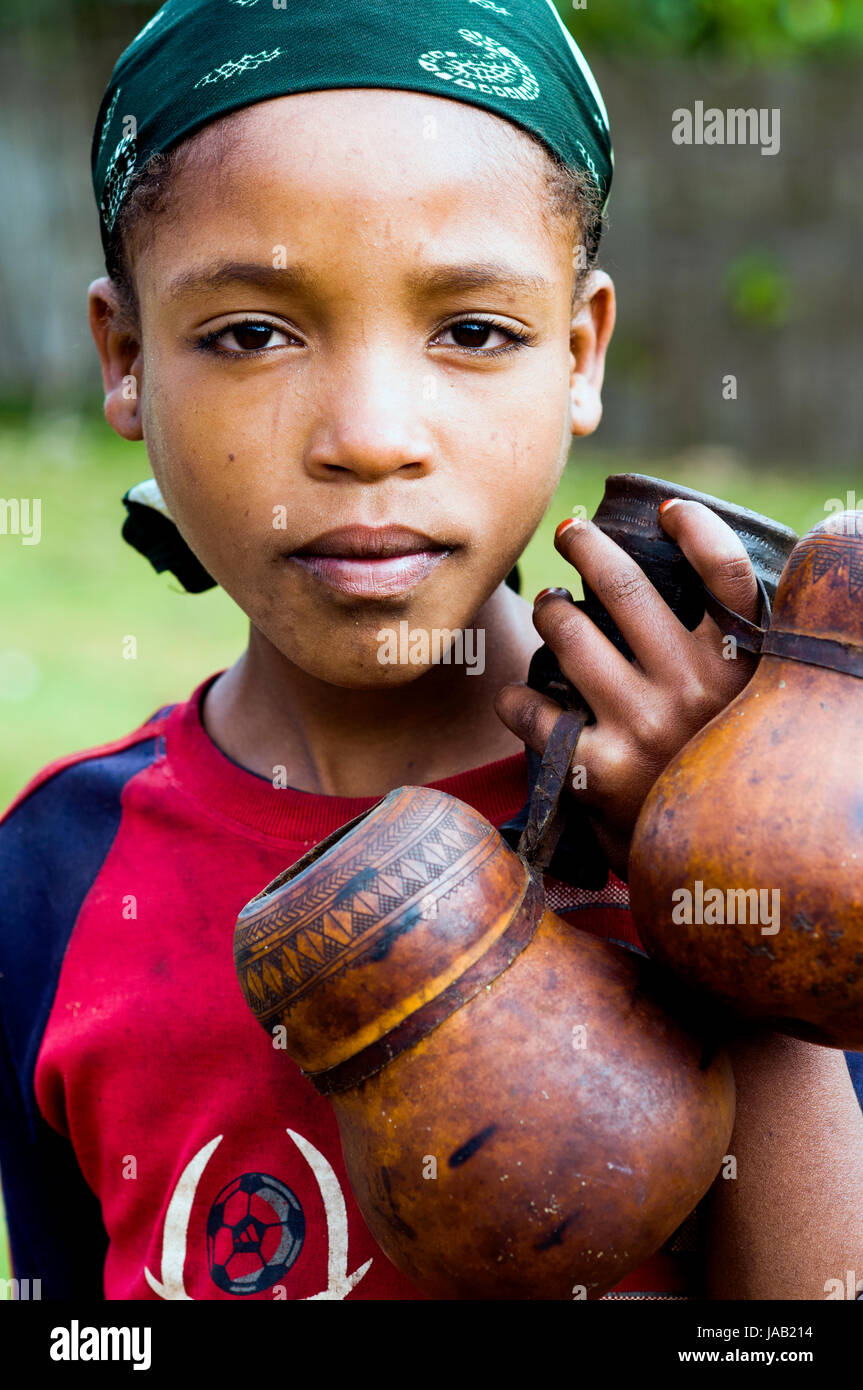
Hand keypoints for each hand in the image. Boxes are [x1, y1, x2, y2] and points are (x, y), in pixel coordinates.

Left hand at [494, 499, 761, 879]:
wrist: (708, 875)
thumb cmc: (718, 778)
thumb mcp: (748, 718)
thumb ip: (729, 661)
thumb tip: (696, 590)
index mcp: (742, 670)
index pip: (729, 576)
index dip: (699, 531)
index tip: (671, 510)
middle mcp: (695, 690)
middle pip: (627, 586)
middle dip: (586, 545)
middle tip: (571, 532)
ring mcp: (643, 727)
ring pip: (569, 632)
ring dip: (550, 610)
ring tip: (551, 610)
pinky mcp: (595, 768)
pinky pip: (531, 707)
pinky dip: (516, 699)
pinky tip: (518, 700)